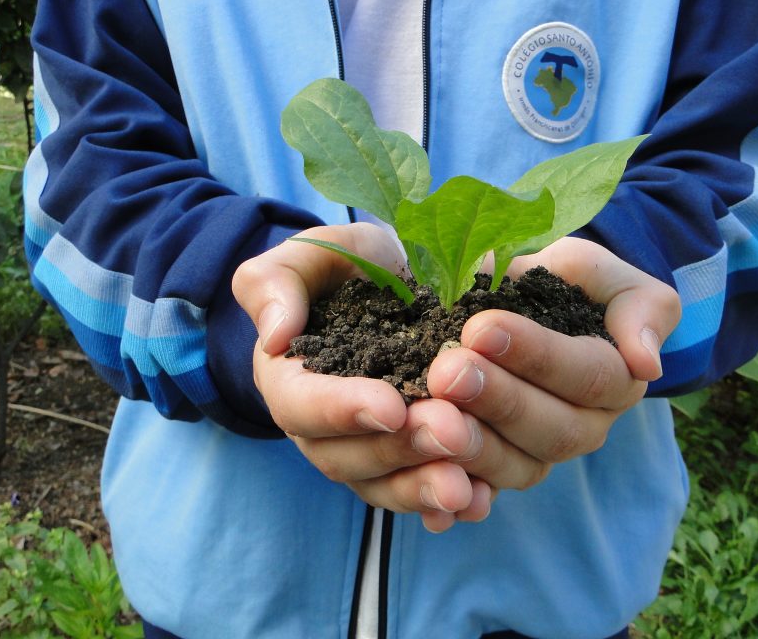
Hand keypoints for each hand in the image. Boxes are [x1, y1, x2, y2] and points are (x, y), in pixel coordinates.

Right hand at [232, 223, 489, 531]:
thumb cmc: (348, 266)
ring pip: (383, 485)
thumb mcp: (311, 255)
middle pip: (346, 457)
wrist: (396, 281)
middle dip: (398, 449)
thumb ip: (277, 284)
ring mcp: (364, 450)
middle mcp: (321, 427)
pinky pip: (419, 495)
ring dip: (423, 487)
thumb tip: (276, 336)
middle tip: (451, 431)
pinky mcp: (407, 462)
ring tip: (466, 485)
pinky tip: (481, 500)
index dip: (341, 410)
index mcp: (288, 378)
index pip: (300, 405)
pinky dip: (449, 504)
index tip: (390, 404)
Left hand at [426, 237, 680, 492]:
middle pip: (552, 429)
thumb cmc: (558, 278)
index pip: (587, 375)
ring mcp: (537, 456)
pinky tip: (429, 502)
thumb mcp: (599, 273)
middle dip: (498, 400)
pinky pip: (479, 496)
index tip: (482, 327)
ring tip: (427, 414)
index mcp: (614, 378)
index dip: (538, 356)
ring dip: (472, 446)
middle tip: (446, 371)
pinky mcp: (494, 474)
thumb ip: (637, 306)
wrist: (509, 296)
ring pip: (515, 467)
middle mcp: (583, 427)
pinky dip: (454, 503)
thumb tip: (646, 364)